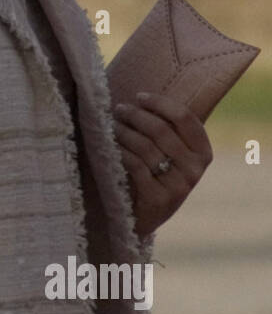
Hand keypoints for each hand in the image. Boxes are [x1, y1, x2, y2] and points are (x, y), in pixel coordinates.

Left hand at [113, 90, 212, 236]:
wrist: (145, 217)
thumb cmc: (155, 176)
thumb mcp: (170, 155)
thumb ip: (166, 131)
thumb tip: (140, 98)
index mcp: (203, 153)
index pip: (185, 118)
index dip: (160, 103)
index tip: (139, 96)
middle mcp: (195, 169)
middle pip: (162, 130)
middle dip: (136, 115)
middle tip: (119, 109)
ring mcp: (179, 185)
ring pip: (146, 147)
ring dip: (124, 132)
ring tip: (111, 126)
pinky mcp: (158, 198)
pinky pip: (135, 165)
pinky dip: (120, 151)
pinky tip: (111, 145)